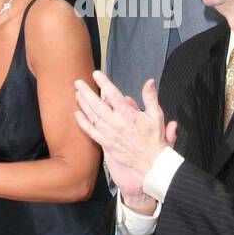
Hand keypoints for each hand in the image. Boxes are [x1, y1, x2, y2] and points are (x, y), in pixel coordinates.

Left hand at [74, 73, 175, 194]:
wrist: (151, 161)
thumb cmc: (154, 139)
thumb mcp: (157, 115)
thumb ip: (150, 97)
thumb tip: (149, 82)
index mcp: (128, 114)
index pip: (113, 94)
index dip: (104, 82)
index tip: (96, 74)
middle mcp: (116, 122)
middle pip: (97, 104)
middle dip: (86, 91)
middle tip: (78, 82)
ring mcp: (109, 133)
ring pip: (92, 116)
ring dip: (83, 104)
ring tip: (77, 94)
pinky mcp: (106, 143)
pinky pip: (91, 131)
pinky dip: (83, 122)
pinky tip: (77, 114)